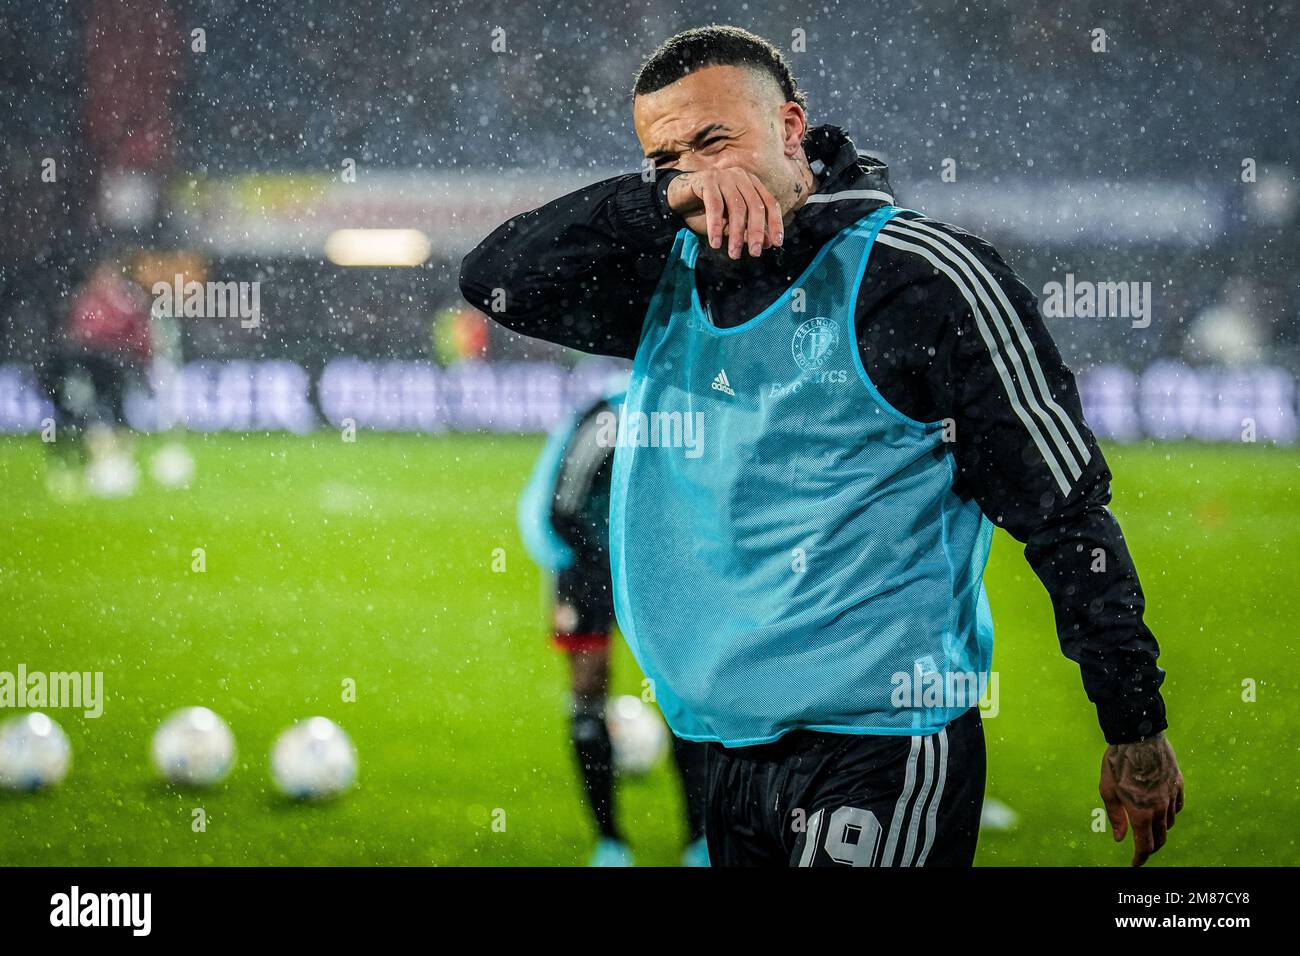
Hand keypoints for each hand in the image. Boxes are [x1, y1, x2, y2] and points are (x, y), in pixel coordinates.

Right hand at [666, 168, 783, 259]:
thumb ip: (747, 230)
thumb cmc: (705, 212)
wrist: (677, 198)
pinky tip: (715, 242)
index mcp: (751, 184)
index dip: (775, 223)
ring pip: (737, 207)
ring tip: (733, 254)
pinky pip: (715, 205)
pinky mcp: (707, 179)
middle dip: (757, 232)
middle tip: (755, 253)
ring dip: (736, 234)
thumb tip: (768, 243)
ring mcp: (724, 176)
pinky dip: (716, 226)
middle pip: (755, 206)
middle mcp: (741, 177)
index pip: (770, 203)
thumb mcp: (728, 225)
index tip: (776, 244)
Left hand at [1099, 732, 1183, 865]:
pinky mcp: (1178, 785)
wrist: (1138, 736)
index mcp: (1141, 812)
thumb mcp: (1107, 790)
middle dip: (1150, 848)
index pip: (1145, 846)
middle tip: (1141, 848)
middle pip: (1160, 839)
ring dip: (1160, 829)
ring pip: (1169, 824)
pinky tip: (1160, 809)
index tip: (1135, 864)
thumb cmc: (1117, 761)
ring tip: (1148, 825)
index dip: (1140, 858)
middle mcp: (1160, 809)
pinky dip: (1169, 813)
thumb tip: (1119, 838)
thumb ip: (1115, 817)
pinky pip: (1177, 807)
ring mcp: (1171, 797)